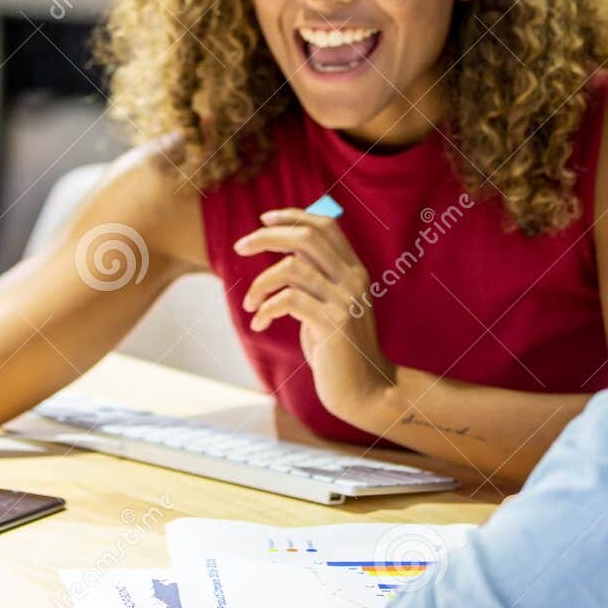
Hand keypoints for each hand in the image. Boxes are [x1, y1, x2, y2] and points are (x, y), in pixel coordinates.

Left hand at [234, 208, 395, 425]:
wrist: (367, 391)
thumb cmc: (340, 351)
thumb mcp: (332, 308)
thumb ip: (318, 282)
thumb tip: (285, 259)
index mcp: (355, 271)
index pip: (325, 226)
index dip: (293, 216)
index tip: (264, 219)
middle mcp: (353, 280)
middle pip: (306, 238)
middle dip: (267, 236)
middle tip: (240, 246)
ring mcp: (345, 301)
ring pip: (291, 268)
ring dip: (260, 283)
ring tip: (250, 304)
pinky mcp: (332, 324)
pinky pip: (288, 301)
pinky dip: (266, 309)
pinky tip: (259, 325)